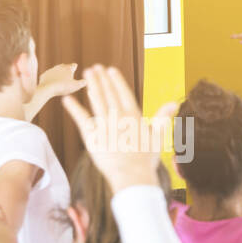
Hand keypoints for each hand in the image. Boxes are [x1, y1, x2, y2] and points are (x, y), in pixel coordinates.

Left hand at [36, 63, 85, 99]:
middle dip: (66, 67)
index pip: (73, 65)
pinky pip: (49, 75)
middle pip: (64, 66)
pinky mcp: (44, 75)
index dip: (75, 66)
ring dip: (58, 72)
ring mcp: (51, 70)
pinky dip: (51, 77)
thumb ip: (82, 83)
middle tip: (68, 68)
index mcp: (68, 69)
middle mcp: (59, 67)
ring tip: (60, 76)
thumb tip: (86, 81)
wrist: (48, 88)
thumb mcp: (76, 86)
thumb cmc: (63, 87)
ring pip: (56, 70)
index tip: (75, 66)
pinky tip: (52, 82)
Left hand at [61, 66, 177, 192]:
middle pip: (109, 93)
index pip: (124, 93)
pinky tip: (68, 99)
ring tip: (86, 74)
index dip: (117, 81)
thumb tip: (174, 103)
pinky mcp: (92, 136)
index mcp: (134, 116)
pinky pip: (81, 118)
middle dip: (101, 79)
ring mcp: (104, 125)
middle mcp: (118, 117)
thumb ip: (162, 118)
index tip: (111, 70)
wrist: (132, 175)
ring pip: (96, 100)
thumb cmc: (146, 159)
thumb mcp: (158, 137)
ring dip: (91, 86)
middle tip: (94, 67)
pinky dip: (74, 108)